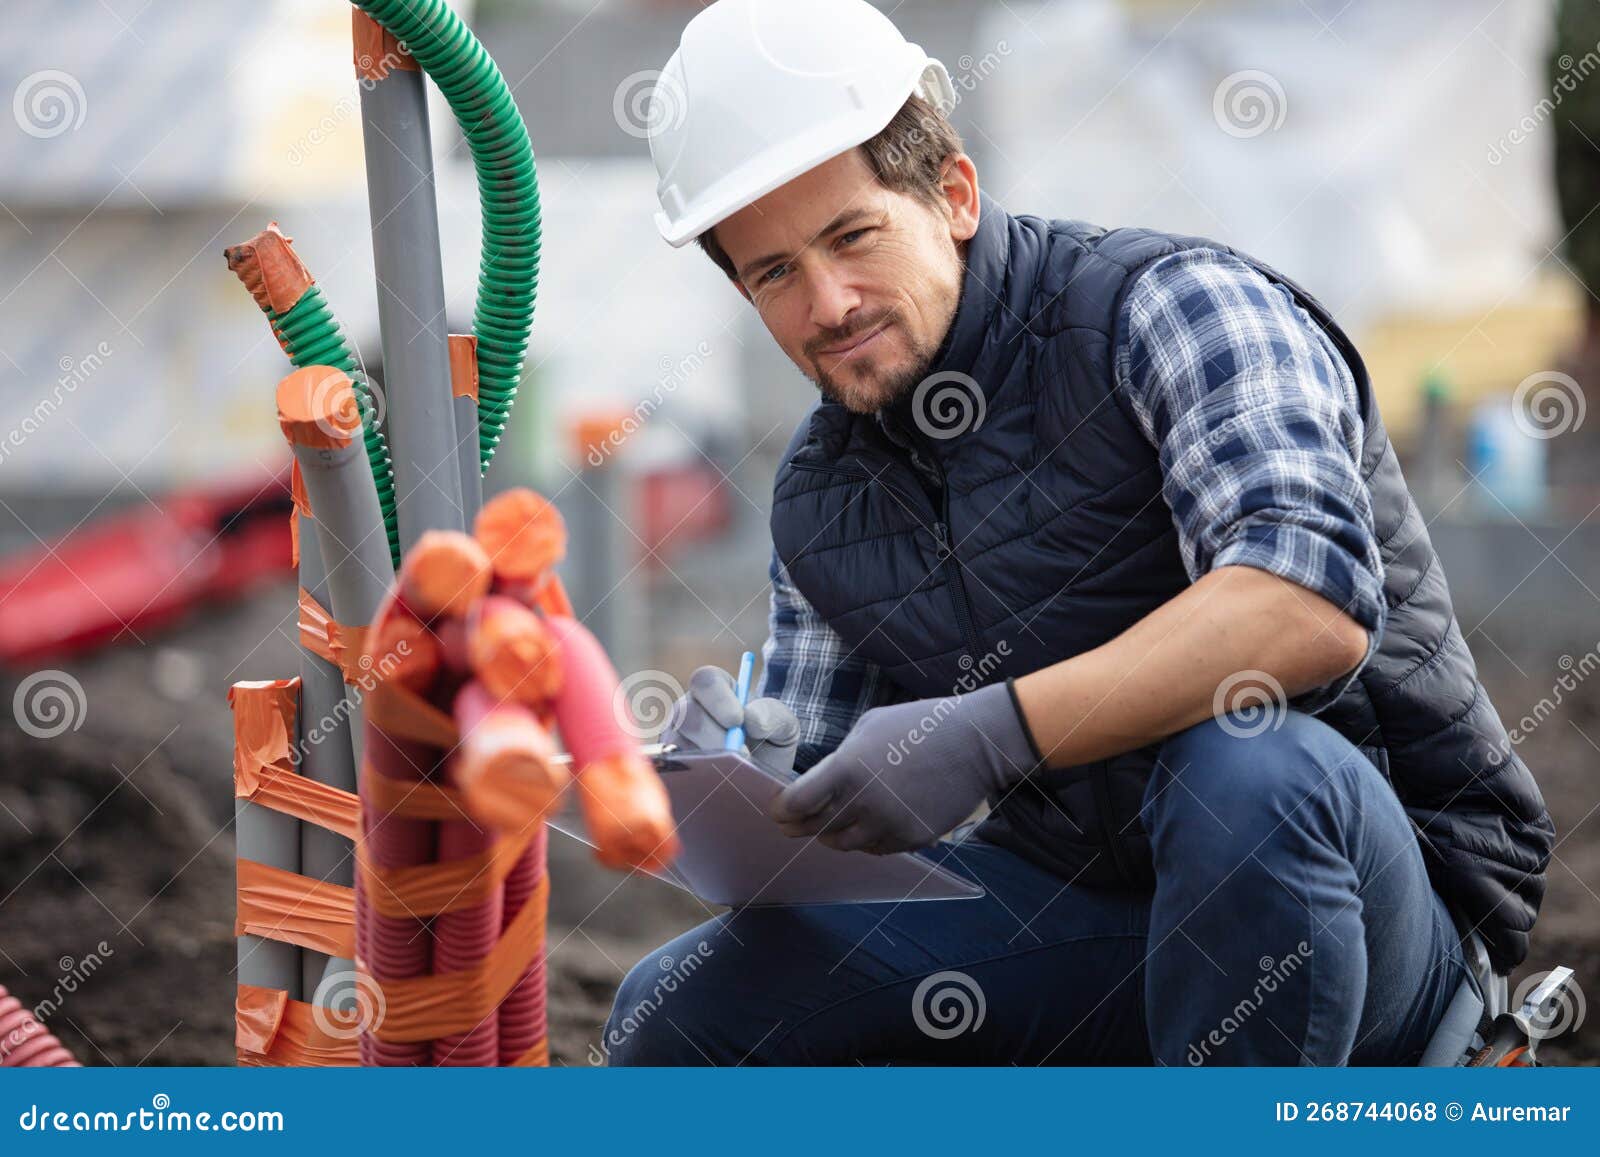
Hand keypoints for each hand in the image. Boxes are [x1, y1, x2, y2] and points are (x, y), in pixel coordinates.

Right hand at [660, 665, 800, 776]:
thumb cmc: (769, 743)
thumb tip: (751, 719)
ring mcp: (675, 737)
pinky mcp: (670, 765)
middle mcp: (689, 709)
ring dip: (707, 760)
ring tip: (733, 773)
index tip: (737, 720)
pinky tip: (717, 784)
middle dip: (714, 736)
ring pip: (678, 743)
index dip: (718, 698)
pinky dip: (696, 777)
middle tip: (739, 756)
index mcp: (717, 689)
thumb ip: (773, 715)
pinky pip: (673, 769)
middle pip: (686, 713)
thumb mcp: (784, 726)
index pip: (706, 680)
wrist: (761, 778)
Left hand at [766, 681, 1040, 853]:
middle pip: (817, 829)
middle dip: (801, 826)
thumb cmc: (919, 725)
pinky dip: (867, 839)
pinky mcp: (912, 839)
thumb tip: (819, 783)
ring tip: (832, 822)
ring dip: (835, 834)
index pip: (798, 804)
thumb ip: (841, 759)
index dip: (782, 811)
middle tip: (791, 825)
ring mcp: (890, 825)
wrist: (975, 742)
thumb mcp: (870, 727)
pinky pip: (877, 848)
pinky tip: (869, 823)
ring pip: (846, 844)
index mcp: (848, 769)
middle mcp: (866, 803)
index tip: (777, 811)